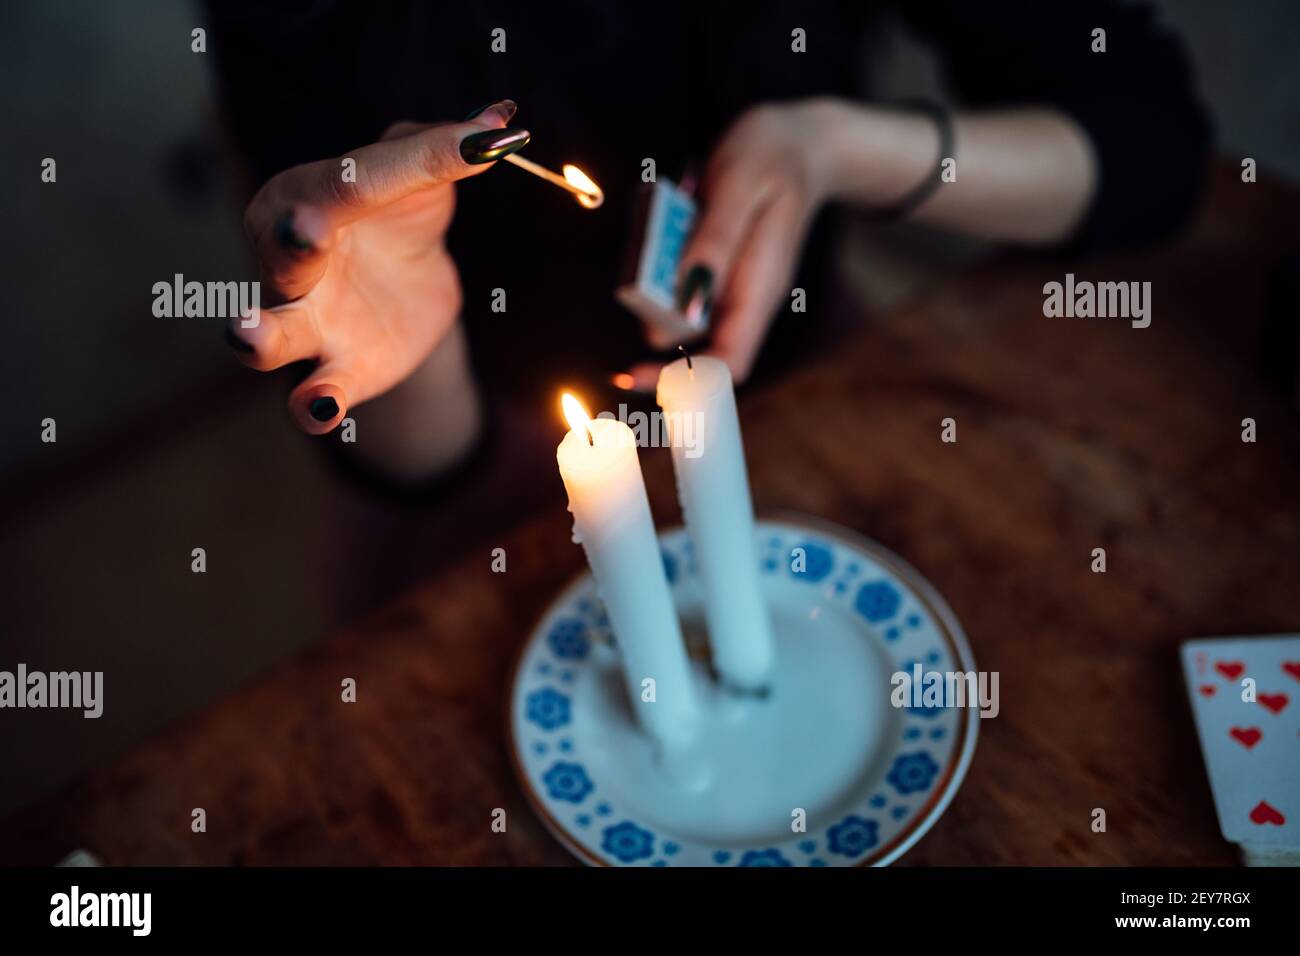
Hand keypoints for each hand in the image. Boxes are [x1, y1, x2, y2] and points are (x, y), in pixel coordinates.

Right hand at [229, 101, 528, 433]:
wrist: (406, 286)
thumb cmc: (396, 215)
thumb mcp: (420, 179)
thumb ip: (443, 151)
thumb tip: (499, 121)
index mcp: (306, 193)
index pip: (356, 181)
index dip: (402, 169)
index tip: (467, 147)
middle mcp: (288, 258)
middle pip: (286, 252)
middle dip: (297, 243)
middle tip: (310, 233)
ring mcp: (306, 320)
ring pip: (274, 332)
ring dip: (260, 334)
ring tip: (248, 333)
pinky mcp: (334, 372)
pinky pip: (314, 394)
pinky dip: (312, 405)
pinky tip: (321, 410)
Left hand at [623, 100, 839, 388]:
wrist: (803, 140)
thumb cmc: (771, 155)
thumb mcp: (737, 185)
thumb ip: (713, 244)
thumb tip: (684, 305)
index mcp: (760, 287)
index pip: (729, 360)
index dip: (683, 379)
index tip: (635, 374)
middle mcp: (748, 297)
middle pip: (696, 342)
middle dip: (656, 319)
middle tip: (636, 275)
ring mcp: (735, 285)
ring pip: (683, 312)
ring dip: (656, 286)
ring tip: (660, 224)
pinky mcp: (722, 269)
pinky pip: (683, 283)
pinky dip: (663, 267)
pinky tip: (664, 223)